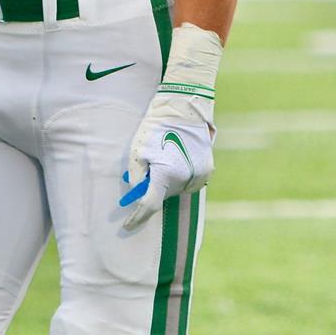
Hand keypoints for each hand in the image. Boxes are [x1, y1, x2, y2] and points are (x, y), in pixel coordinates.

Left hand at [120, 89, 215, 231]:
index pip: (149, 205)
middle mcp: (184, 179)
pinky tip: (178, 157)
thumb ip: (137, 176)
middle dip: (154, 187)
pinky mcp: (208, 170)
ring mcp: (199, 175)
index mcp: (165, 174)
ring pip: (177, 188)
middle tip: (148, 168)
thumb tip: (138, 192)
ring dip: (168, 181)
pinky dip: (181, 176)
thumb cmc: (155, 127)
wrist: (184, 109)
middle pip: (164, 195)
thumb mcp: (138, 151)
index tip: (127, 226)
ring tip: (165, 156)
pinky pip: (189, 181)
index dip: (137, 217)